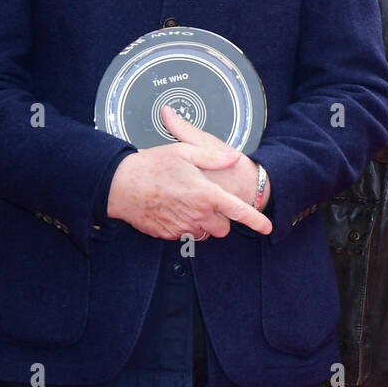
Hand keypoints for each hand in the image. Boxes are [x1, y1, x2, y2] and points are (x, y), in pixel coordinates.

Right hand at [106, 106, 271, 239]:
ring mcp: (182, 227)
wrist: (120, 185)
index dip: (256, 220)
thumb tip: (233, 157)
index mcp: (206, 194)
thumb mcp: (185, 151)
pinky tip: (173, 209)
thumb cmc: (151, 166)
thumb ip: (214, 156)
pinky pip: (184, 235)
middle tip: (209, 200)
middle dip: (221, 218)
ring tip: (189, 203)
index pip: (239, 212)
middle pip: (222, 228)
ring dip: (203, 223)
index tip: (267, 226)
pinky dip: (185, 226)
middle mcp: (197, 215)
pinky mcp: (168, 235)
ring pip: (204, 234)